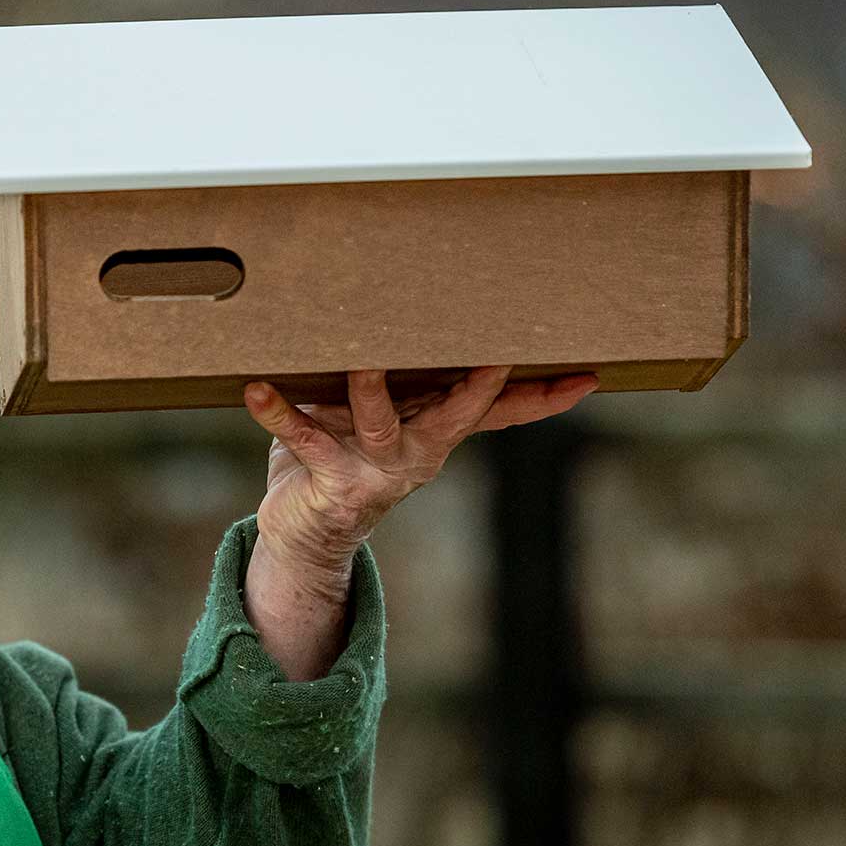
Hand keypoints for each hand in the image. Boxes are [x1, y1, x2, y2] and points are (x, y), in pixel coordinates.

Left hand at [244, 367, 598, 573]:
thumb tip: (410, 311)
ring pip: (379, 421)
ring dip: (369, 387)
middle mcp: (416, 452)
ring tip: (362, 359)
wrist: (306, 535)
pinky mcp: (328, 478)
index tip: (587, 377)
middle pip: (457, 415)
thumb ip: (400, 379)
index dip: (543, 398)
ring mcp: (374, 468)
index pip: (501, 412)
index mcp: (436, 433)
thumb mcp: (383, 415)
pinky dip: (278, 413)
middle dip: (477, 386)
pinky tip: (257, 390)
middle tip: (497, 354)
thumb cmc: (344, 453)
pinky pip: (302, 439)